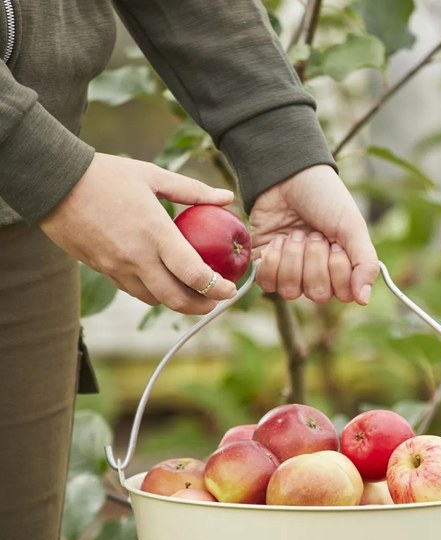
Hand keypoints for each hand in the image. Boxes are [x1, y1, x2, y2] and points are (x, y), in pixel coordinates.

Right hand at [39, 154, 238, 313]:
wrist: (51, 181)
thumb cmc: (105, 174)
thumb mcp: (152, 175)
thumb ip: (192, 191)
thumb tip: (227, 197)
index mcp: (156, 233)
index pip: (196, 275)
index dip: (219, 288)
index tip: (231, 288)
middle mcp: (138, 257)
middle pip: (178, 300)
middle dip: (203, 306)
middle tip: (216, 300)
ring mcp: (118, 268)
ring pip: (156, 300)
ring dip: (178, 302)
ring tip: (193, 293)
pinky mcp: (103, 271)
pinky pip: (135, 291)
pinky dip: (154, 292)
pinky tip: (163, 281)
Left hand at [248, 165, 377, 304]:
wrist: (287, 175)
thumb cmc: (325, 198)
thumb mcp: (352, 227)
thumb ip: (365, 263)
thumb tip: (364, 300)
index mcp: (343, 270)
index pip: (343, 294)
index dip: (337, 270)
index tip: (335, 243)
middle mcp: (319, 276)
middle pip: (317, 294)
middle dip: (314, 259)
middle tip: (314, 234)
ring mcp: (291, 273)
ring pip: (291, 291)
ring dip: (292, 258)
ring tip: (295, 234)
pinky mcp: (266, 266)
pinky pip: (268, 284)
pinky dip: (272, 260)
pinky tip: (278, 239)